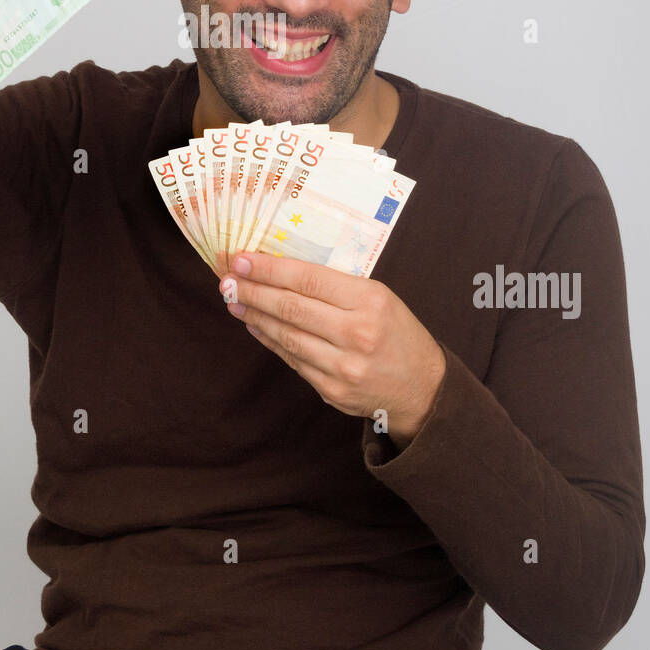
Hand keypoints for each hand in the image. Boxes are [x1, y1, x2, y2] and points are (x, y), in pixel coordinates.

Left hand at [219, 250, 446, 449]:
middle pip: (291, 307)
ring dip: (255, 315)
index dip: (270, 268)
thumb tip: (281, 271)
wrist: (423, 389)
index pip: (309, 279)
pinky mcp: (331, 391)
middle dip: (253, 290)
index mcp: (370, 302)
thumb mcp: (379, 297)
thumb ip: (336, 286)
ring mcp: (342, 367)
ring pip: (286, 335)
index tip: (242, 259)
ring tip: (235, 299)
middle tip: (227, 279)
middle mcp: (356, 334)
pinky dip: (270, 340)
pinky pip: (292, 360)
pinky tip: (256, 325)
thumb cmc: (398, 333)